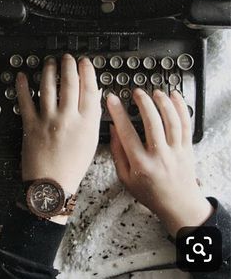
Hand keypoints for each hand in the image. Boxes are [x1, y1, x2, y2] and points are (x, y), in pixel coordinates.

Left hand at [16, 55, 101, 222]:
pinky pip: (25, 101)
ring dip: (48, 70)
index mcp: (86, 123)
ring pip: (48, 87)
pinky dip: (22, 87)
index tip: (85, 62)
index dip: (87, 71)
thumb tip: (93, 94)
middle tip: (67, 58)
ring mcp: (48, 120)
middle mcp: (68, 118)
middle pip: (69, 83)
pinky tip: (22, 76)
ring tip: (49, 62)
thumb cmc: (72, 166)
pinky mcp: (30, 125)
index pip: (89, 89)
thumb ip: (92, 116)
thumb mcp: (90, 141)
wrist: (51, 185)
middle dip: (68, 65)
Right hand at [107, 89, 212, 236]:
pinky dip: (181, 108)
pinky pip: (186, 125)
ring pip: (171, 122)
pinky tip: (174, 96)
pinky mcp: (188, 149)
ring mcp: (176, 152)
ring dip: (163, 103)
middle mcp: (160, 156)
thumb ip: (117, 152)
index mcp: (141, 164)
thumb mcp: (125, 178)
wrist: (179, 206)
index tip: (112, 99)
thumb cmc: (150, 193)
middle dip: (144, 103)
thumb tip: (113, 129)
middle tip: (137, 92)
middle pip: (153, 123)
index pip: (127, 133)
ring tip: (154, 92)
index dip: (118, 113)